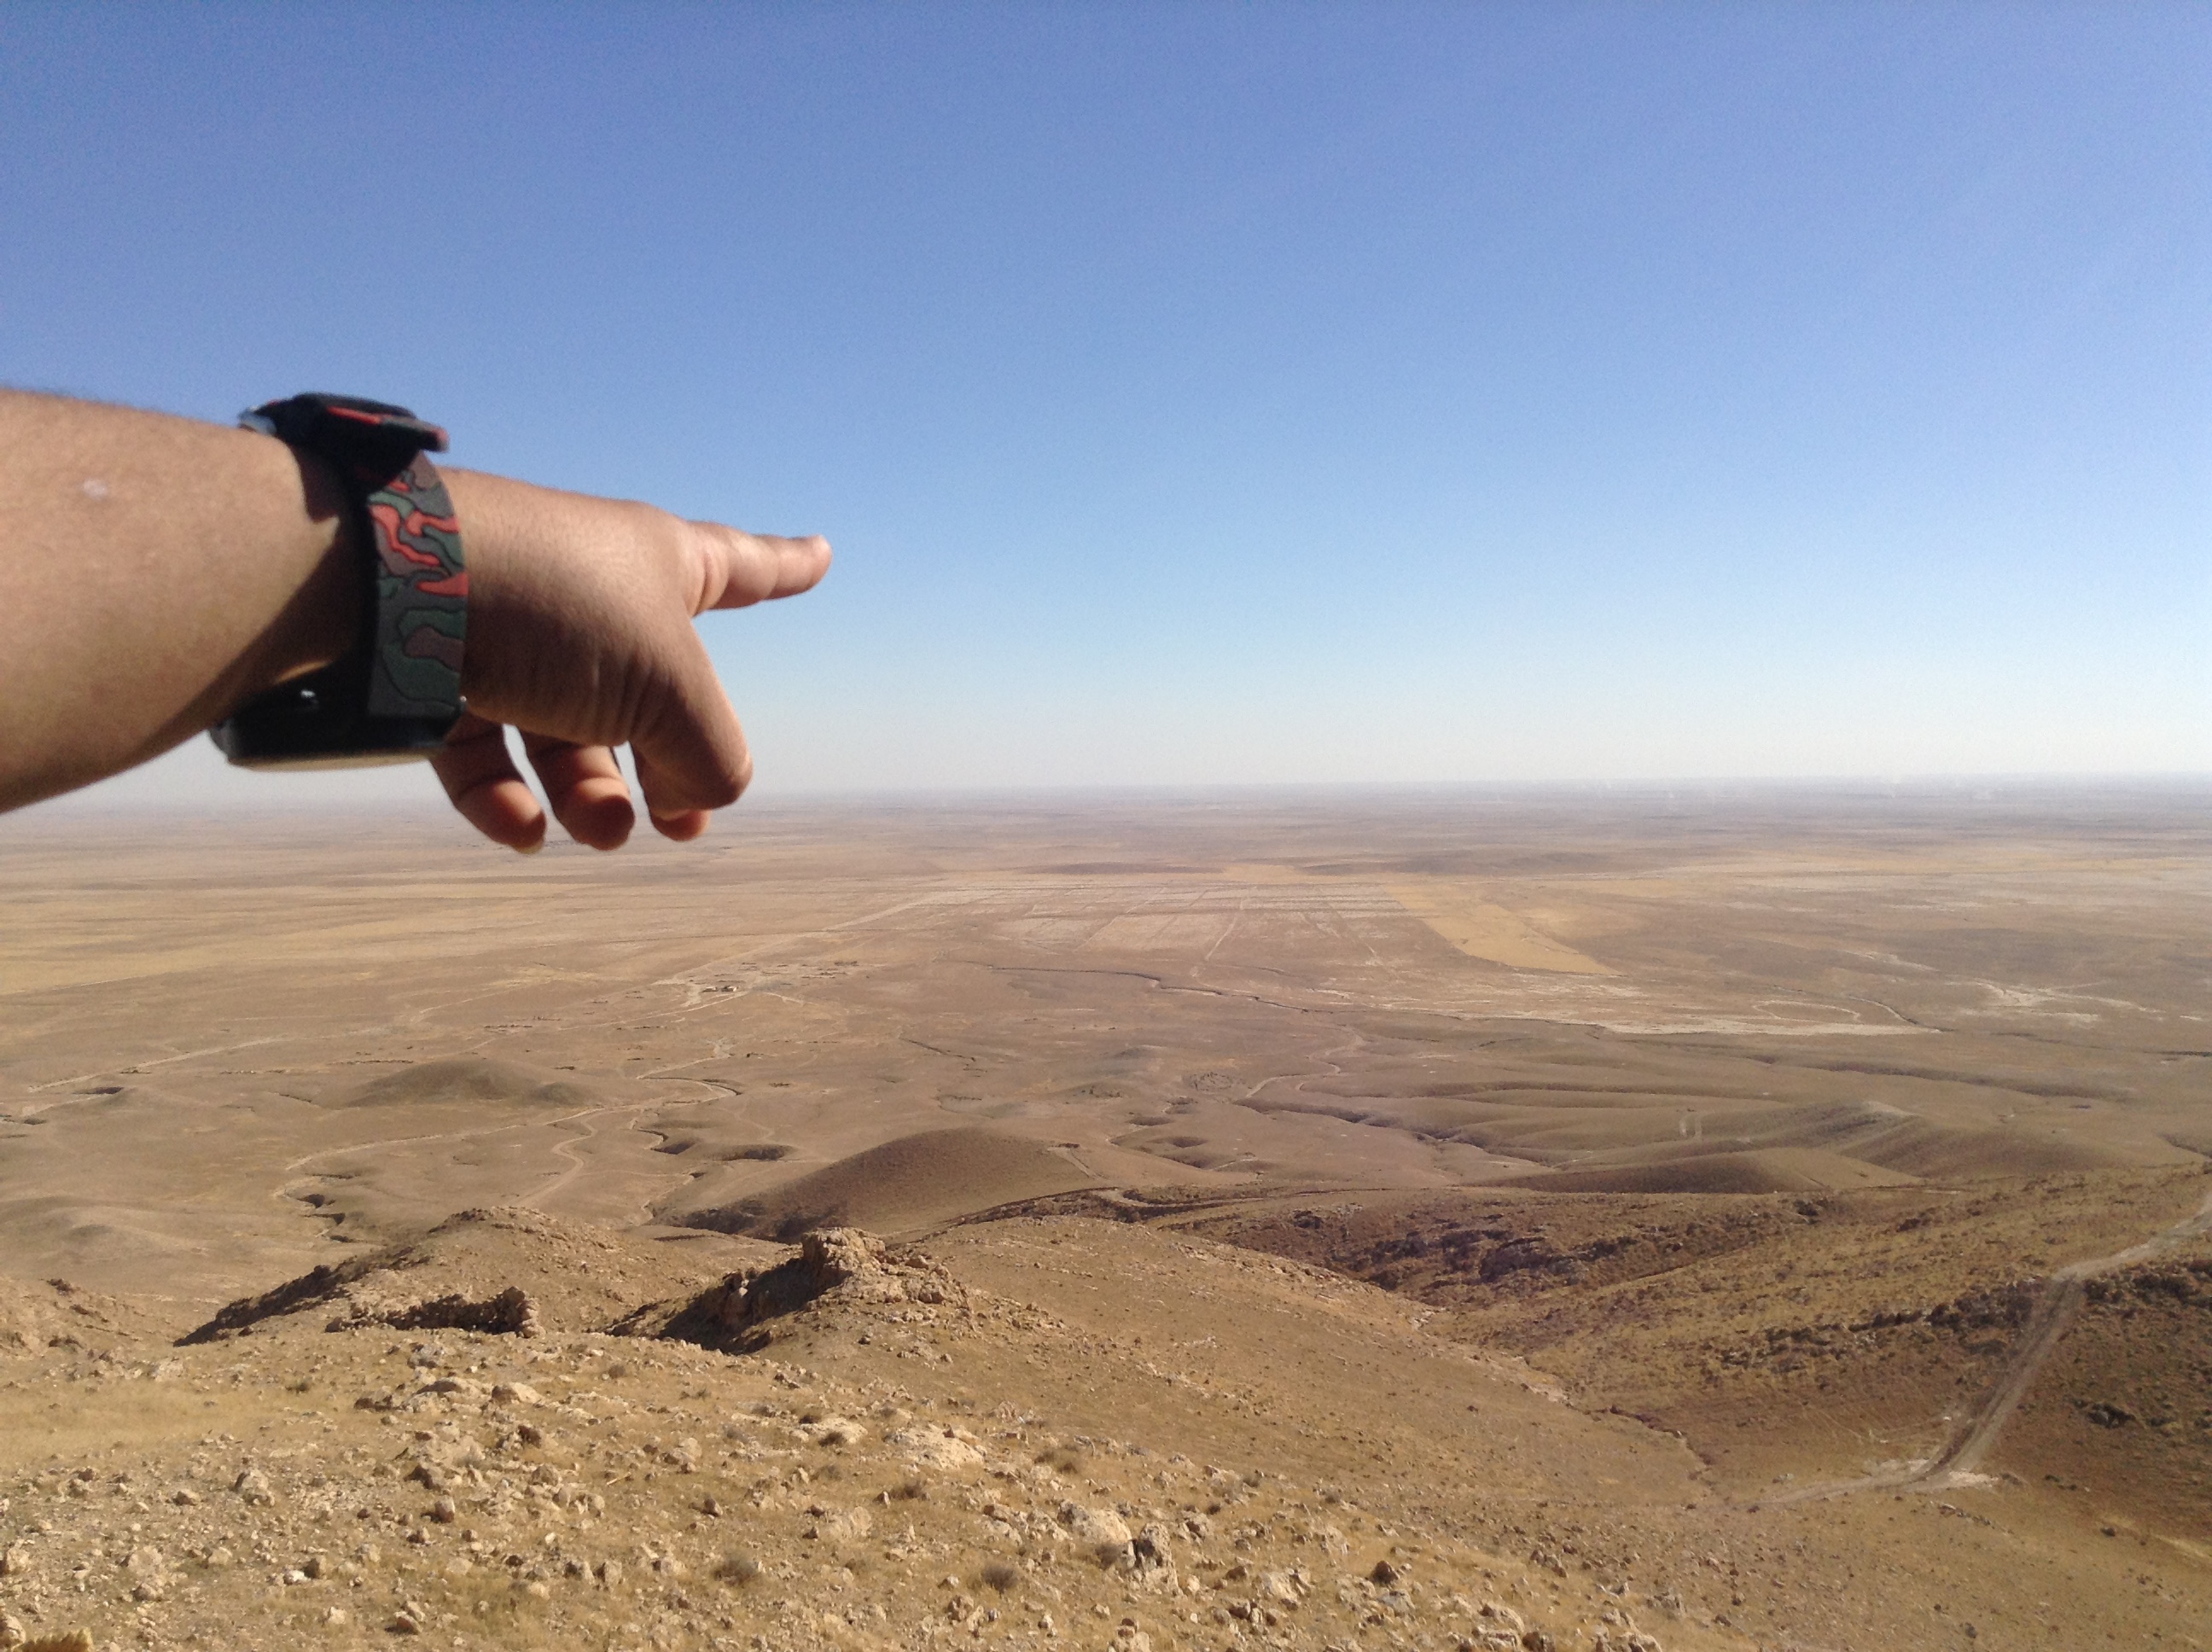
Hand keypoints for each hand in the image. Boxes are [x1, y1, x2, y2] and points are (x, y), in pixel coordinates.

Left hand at [430, 469, 829, 851]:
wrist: (389, 586)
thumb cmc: (555, 608)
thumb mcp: (670, 687)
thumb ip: (710, 748)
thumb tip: (703, 793)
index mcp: (659, 564)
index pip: (744, 567)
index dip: (788, 569)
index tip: (821, 556)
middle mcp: (587, 592)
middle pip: (648, 689)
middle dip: (669, 760)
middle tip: (683, 824)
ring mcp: (510, 632)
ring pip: (565, 731)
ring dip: (593, 795)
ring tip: (603, 832)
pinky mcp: (435, 672)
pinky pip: (484, 748)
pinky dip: (508, 798)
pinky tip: (524, 834)